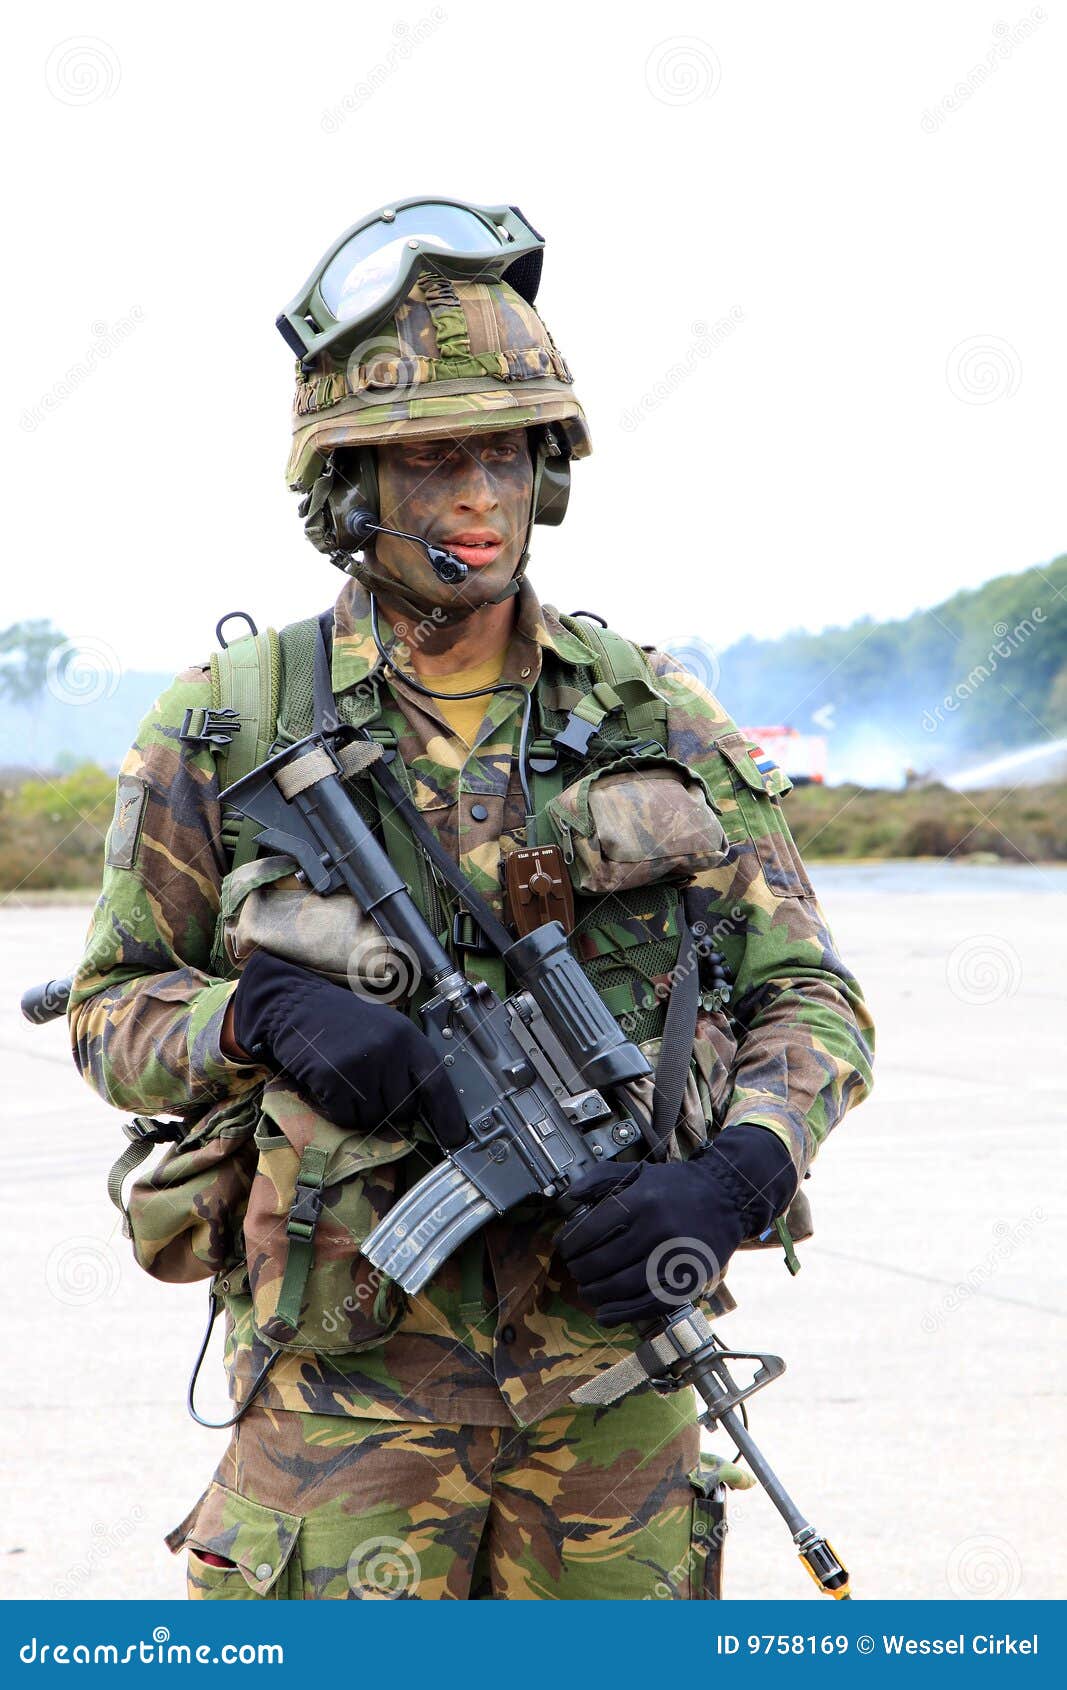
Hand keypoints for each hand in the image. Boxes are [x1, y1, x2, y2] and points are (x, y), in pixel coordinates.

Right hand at [230, 949, 466, 1145]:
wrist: (296, 1006)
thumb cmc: (344, 1022)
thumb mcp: (386, 1030)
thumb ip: (406, 1063)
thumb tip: (423, 1109)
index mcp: (407, 1038)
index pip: (436, 1084)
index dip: (448, 1115)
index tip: (456, 1137)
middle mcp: (389, 1051)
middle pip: (403, 1109)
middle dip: (389, 1108)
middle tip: (369, 1085)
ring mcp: (361, 1066)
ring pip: (374, 1118)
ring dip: (361, 1110)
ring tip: (348, 1080)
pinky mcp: (333, 1080)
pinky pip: (346, 1118)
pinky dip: (338, 1111)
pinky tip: (330, 1085)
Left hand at [557, 1125, 796, 1326]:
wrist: (728, 1197)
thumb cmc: (677, 1186)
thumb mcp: (638, 1172)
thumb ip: (600, 1178)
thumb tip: (568, 1197)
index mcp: (642, 1200)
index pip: (592, 1229)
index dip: (570, 1243)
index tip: (565, 1248)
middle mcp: (657, 1229)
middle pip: (603, 1261)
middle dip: (580, 1270)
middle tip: (575, 1270)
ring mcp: (674, 1258)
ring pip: (621, 1286)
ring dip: (595, 1293)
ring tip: (587, 1290)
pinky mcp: (688, 1280)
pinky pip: (647, 1305)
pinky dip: (621, 1314)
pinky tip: (605, 1314)